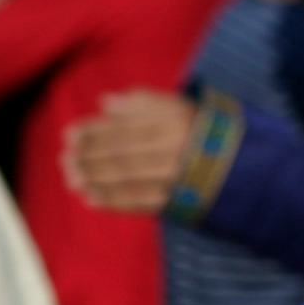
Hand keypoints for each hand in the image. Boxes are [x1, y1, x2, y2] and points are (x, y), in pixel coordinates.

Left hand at [62, 90, 193, 213]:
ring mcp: (178, 178)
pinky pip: (141, 203)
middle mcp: (178, 150)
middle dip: (89, 157)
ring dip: (95, 180)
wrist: (238, 163)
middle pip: (123, 154)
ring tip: (70, 178)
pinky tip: (90, 198)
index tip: (69, 134)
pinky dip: (113, 202)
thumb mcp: (176, 107)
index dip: (94, 132)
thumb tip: (105, 101)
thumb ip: (141, 103)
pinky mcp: (178, 202)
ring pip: (129, 179)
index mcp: (176, 123)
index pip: (126, 128)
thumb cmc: (195, 129)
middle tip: (64, 159)